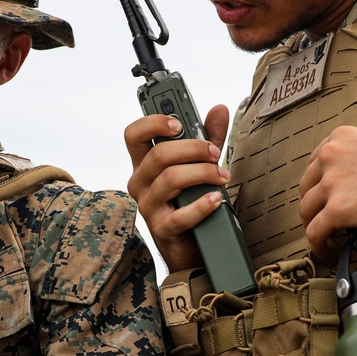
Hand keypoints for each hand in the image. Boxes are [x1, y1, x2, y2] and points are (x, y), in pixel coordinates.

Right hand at [124, 105, 231, 271]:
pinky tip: (216, 199)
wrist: (193, 246)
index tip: (179, 122)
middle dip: (192, 149)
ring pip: (170, 179)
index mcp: (145, 163)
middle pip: (159, 155)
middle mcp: (140, 182)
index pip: (134, 135)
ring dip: (202, 173)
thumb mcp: (200, 163)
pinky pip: (180, 215)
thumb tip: (219, 110)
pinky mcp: (161, 229)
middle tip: (214, 152)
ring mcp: (148, 206)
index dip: (153, 123)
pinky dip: (201, 205)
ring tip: (222, 176)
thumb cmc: (191, 200)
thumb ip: (208, 137)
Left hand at [298, 114, 356, 257]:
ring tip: (324, 236)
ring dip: (312, 225)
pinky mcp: (338, 209)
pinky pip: (315, 231)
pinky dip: (317, 244)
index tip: (325, 195)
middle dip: (312, 203)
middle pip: (306, 185)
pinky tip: (326, 250)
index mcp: (342, 137)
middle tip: (322, 217)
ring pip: (307, 210)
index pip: (314, 162)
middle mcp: (331, 156)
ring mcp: (332, 182)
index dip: (318, 182)